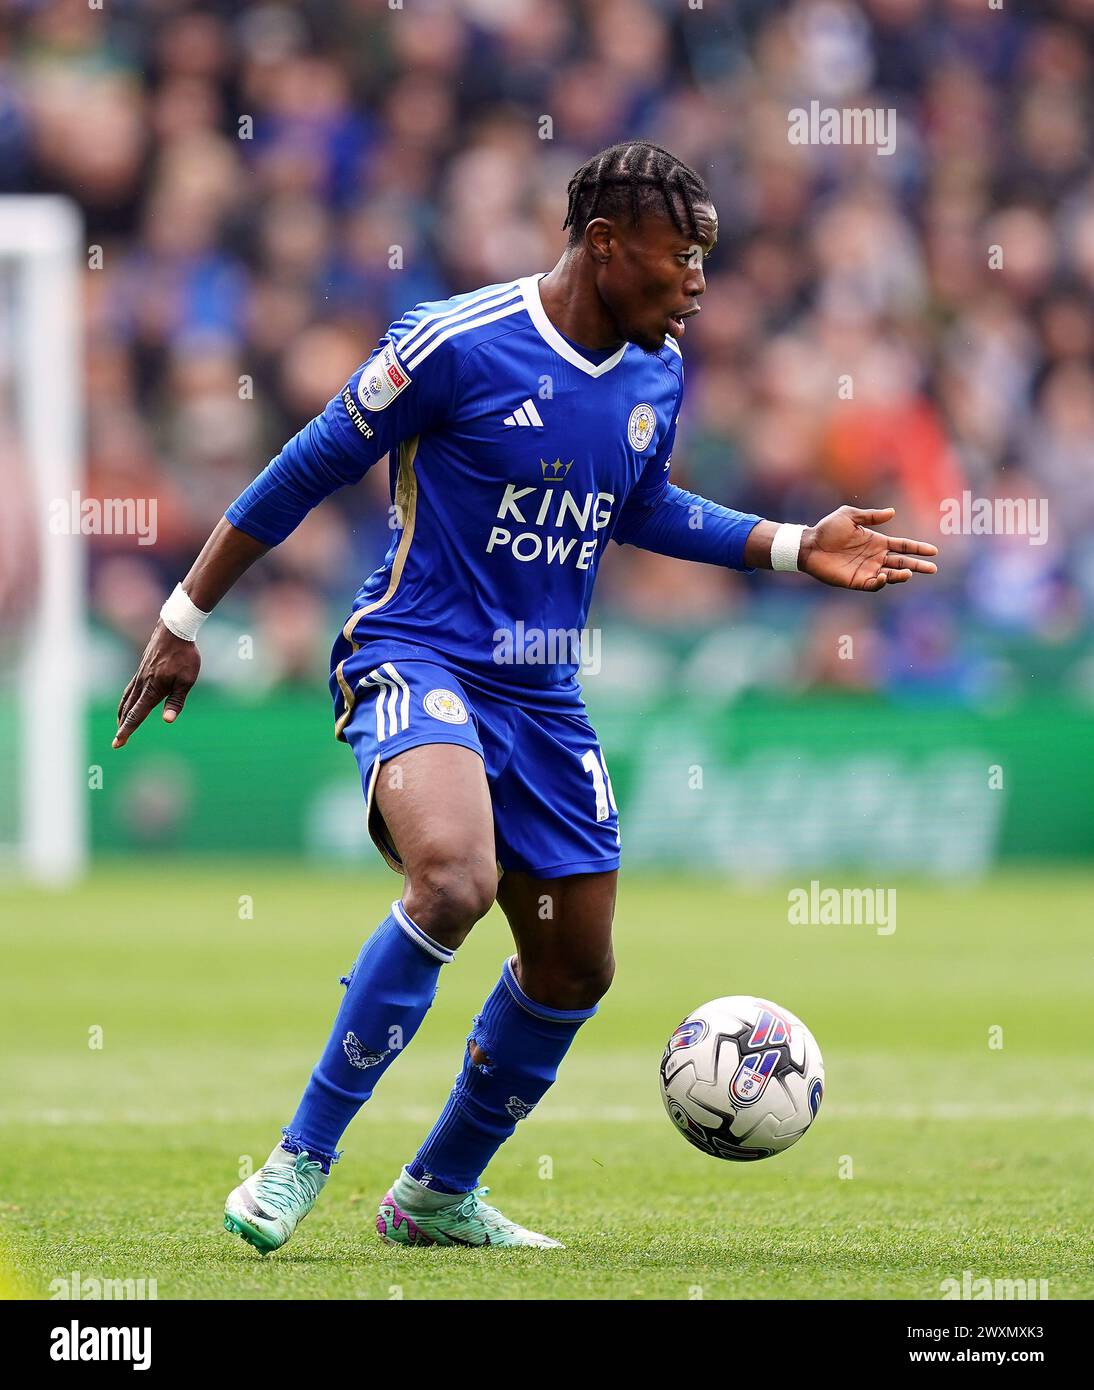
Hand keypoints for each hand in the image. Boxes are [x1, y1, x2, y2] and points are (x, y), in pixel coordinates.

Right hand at [113, 621, 200, 747]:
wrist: (174, 630)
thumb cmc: (184, 656)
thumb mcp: (186, 681)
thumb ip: (176, 702)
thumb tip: (167, 721)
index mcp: (152, 689)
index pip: (137, 715)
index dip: (127, 731)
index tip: (117, 743)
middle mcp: (142, 684)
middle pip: (129, 709)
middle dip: (123, 727)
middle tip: (117, 742)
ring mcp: (140, 675)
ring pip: (127, 699)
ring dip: (122, 714)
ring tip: (120, 725)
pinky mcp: (142, 669)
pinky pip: (130, 688)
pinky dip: (126, 700)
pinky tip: (129, 702)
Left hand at [798, 506, 937, 590]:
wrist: (809, 545)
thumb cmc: (827, 529)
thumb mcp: (850, 516)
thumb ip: (870, 516)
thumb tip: (892, 512)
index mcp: (877, 542)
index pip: (903, 546)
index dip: (918, 548)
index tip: (933, 551)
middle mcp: (875, 557)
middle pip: (902, 563)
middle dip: (918, 566)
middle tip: (932, 569)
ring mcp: (867, 570)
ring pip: (891, 575)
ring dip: (901, 575)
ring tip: (908, 572)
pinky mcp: (856, 581)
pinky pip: (873, 584)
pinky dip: (881, 582)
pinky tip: (883, 576)